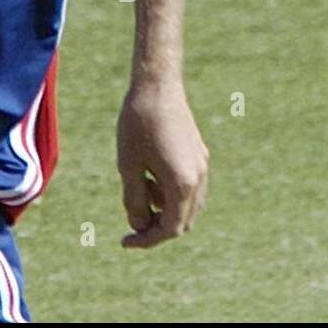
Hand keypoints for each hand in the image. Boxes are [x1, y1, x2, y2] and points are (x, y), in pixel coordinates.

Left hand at [116, 80, 208, 248]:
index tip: (125, 242)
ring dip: (163, 208)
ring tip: (138, 188)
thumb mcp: (129, 165)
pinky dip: (170, 192)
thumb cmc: (138, 123)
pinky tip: (149, 175)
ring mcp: (202, 165)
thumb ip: (134, 200)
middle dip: (156, 226)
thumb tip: (139, 225)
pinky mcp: (199, 154)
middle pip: (181, 221)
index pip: (169, 229)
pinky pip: (188, 186)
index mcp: (182, 185)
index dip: (146, 240)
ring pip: (186, 204)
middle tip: (131, 221)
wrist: (157, 85)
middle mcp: (198, 179)